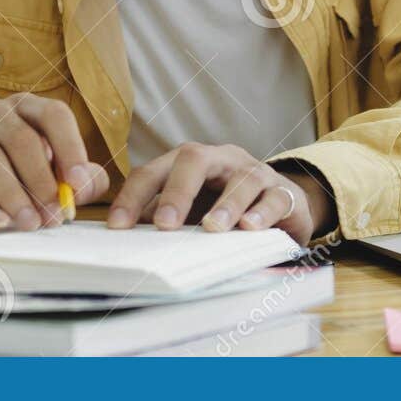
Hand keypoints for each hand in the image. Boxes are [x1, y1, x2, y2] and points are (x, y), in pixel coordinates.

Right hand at [0, 93, 110, 229]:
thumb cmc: (8, 183)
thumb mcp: (46, 179)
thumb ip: (76, 180)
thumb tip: (86, 186)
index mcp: (23, 107)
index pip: (54, 115)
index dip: (71, 148)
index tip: (78, 184)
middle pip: (21, 137)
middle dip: (42, 180)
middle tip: (54, 214)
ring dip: (14, 194)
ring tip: (30, 223)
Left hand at [106, 142, 335, 245]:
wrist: (280, 204)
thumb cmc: (224, 206)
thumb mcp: (189, 210)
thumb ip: (161, 218)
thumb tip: (125, 240)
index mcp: (189, 163)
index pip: (154, 171)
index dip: (133, 196)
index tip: (118, 226)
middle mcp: (221, 160)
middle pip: (194, 159)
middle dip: (177, 191)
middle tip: (165, 224)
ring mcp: (255, 173)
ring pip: (241, 178)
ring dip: (225, 204)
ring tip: (212, 228)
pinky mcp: (283, 192)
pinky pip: (275, 197)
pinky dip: (262, 212)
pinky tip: (250, 227)